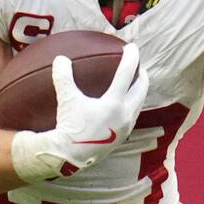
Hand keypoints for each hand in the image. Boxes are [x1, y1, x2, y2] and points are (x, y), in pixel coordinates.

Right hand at [11, 43, 148, 182]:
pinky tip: (125, 106)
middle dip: (142, 76)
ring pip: (139, 105)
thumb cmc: (69, 126)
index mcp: (114, 103)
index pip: (126, 74)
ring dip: (139, 92)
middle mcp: (124, 115)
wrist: (69, 155)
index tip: (132, 47)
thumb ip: (63, 76)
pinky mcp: (121, 138)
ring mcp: (125, 128)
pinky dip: (132, 107)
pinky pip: (132, 118)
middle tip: (139, 66)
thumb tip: (61, 58)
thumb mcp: (66, 99)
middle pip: (141, 90)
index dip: (130, 58)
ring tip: (135, 85)